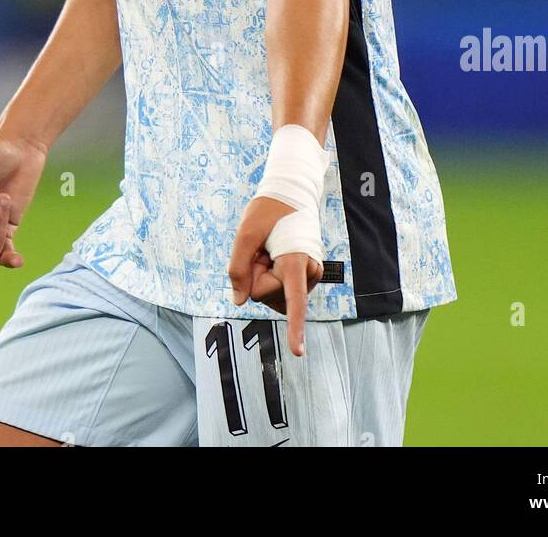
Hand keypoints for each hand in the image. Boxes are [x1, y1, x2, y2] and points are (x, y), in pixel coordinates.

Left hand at [227, 196, 323, 356]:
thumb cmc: (269, 209)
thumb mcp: (245, 232)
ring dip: (264, 276)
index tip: (298, 353)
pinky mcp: (305, 278)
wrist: (292, 194)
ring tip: (270, 250)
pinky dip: (271, 278)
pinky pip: (279, 291)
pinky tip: (274, 258)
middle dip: (256, 275)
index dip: (295, 327)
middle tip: (262, 247)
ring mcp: (309, 277)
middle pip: (267, 294)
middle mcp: (308, 272)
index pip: (295, 299)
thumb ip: (238, 267)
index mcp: (295, 260)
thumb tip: (240, 301)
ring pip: (273, 296)